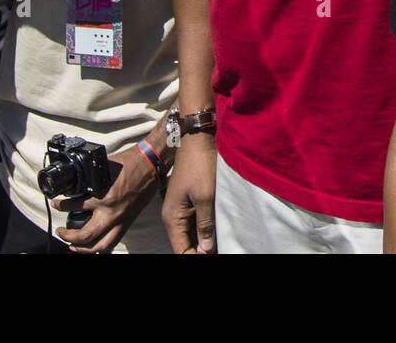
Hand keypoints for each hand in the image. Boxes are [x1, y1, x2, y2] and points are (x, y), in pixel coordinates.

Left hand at [53, 144, 159, 252]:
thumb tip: (77, 184)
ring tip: (73, 245)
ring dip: (84, 249)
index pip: (76, 206)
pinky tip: (94, 246)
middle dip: (69, 237)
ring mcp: (121, 221)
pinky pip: (113, 242)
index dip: (61, 206)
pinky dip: (101, 248)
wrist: (151, 163)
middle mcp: (112, 213)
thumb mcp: (105, 167)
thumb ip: (91, 179)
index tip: (56, 204)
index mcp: (105, 198)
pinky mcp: (128, 222)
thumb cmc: (131, 162)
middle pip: (85, 236)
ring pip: (100, 246)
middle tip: (61, 232)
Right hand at [163, 133, 216, 253]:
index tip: (214, 254)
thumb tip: (205, 250)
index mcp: (173, 218)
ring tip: (222, 243)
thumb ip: (205, 225)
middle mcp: (173, 216)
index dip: (196, 257)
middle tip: (222, 248)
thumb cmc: (199, 165)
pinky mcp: (189, 201)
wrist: (197, 138)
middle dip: (201, 250)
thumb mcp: (205, 197)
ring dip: (205, 240)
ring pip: (192, 234)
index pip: (181, 251)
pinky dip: (206, 228)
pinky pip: (196, 222)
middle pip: (185, 245)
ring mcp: (181, 209)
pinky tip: (219, 230)